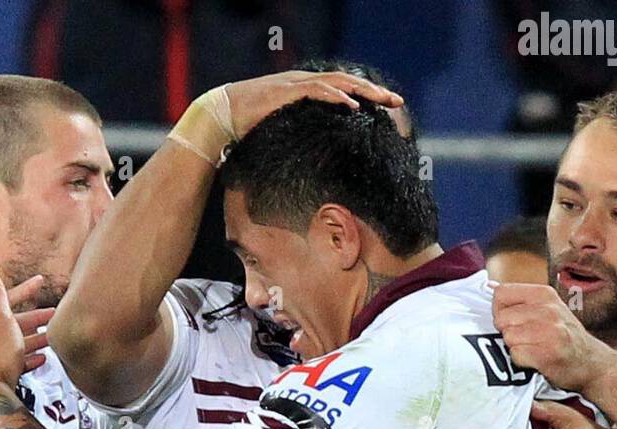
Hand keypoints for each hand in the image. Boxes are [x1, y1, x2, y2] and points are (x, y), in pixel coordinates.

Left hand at [0, 266, 55, 405]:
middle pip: (8, 324)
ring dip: (32, 339)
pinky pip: (9, 363)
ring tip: (52, 338)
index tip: (41, 282)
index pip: (2, 301)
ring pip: (10, 344)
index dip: (25, 291)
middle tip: (53, 316)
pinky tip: (40, 359)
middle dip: (33, 319)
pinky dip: (25, 359)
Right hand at [225, 70, 403, 138]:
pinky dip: (337, 97)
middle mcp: (303, 83)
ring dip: (363, 92)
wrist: (219, 116)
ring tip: (383, 101)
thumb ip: (299, 136)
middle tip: (397, 102)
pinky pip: (317, 91)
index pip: (342, 88)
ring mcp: (295, 84)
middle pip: (347, 82)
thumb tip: (314, 158)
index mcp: (305, 90)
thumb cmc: (247, 129)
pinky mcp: (286, 91)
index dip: (366, 96)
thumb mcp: (281, 132)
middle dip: (374, 92)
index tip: (386, 108)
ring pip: (338, 82)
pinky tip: (353, 105)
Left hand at [493, 283, 615, 393]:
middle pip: (500, 319)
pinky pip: (515, 355)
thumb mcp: (548, 308)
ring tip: (533, 348)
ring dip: (515, 348)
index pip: (500, 294)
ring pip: (507, 337)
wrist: (592, 364)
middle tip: (526, 339)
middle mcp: (548, 309)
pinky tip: (536, 360)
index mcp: (544, 294)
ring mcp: (549, 331)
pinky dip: (521, 362)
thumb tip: (490, 285)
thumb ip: (520, 299)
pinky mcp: (548, 353)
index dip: (499, 310)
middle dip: (507, 332)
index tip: (512, 321)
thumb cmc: (564, 337)